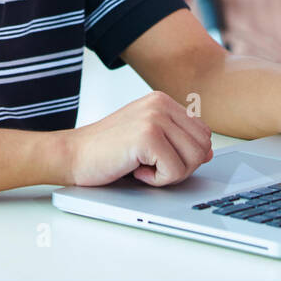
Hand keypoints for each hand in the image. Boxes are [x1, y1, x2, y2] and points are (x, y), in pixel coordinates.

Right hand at [66, 90, 213, 186]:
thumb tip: (209, 152)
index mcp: (163, 100)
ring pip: (193, 160)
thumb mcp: (147, 137)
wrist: (72, 155)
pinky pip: (175, 171)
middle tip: (152, 167)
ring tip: (142, 167)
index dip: (187, 156)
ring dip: (170, 174)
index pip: (203, 133)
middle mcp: (161, 104)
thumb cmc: (107, 151)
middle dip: (182, 166)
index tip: (158, 158)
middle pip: (203, 147)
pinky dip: (157, 180)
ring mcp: (155, 117)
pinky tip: (135, 170)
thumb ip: (177, 139)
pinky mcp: (147, 136)